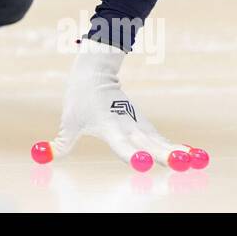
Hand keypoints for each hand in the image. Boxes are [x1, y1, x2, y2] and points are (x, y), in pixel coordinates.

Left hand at [33, 39, 208, 172]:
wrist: (96, 71)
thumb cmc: (80, 98)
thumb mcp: (68, 121)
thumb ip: (61, 144)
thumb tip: (43, 157)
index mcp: (109, 127)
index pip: (121, 145)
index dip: (131, 154)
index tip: (141, 163)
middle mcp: (128, 127)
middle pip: (148, 145)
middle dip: (164, 156)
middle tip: (180, 164)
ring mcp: (139, 125)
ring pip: (160, 142)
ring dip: (175, 152)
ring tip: (193, 162)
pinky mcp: (146, 125)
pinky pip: (163, 140)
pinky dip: (177, 148)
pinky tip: (194, 157)